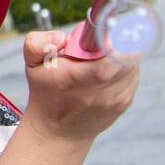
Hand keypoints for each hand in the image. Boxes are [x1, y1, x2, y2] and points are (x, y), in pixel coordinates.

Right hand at [22, 31, 139, 148]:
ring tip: (99, 59)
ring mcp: (116, 99)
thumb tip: (63, 37)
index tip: (108, 32)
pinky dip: (123, 65)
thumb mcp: (32, 65)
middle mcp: (100, 93)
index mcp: (75, 81)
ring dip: (121, 53)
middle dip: (117, 41)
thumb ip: (38, 43)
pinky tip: (106, 70)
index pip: (107, 63)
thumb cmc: (46, 93)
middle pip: (126, 56)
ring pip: (132, 62)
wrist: (58, 131)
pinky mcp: (126, 101)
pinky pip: (132, 73)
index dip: (115, 44)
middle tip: (99, 42)